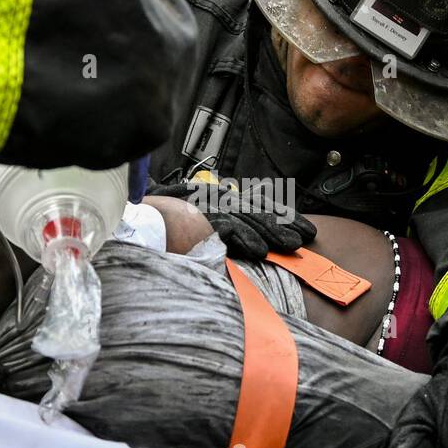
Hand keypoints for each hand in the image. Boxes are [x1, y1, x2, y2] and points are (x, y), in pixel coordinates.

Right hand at [148, 178, 315, 261]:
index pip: (258, 202)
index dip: (282, 213)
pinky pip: (228, 228)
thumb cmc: (167, 226)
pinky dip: (245, 238)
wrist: (139, 222)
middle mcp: (218, 198)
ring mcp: (209, 207)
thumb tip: (254, 243)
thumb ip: (226, 229)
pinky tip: (261, 251)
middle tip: (308, 236)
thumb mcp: (203, 224)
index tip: (302, 226)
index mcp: (221, 196)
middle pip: (258, 209)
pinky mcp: (200, 219)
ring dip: (271, 233)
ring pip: (248, 218)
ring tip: (291, 245)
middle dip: (285, 223)